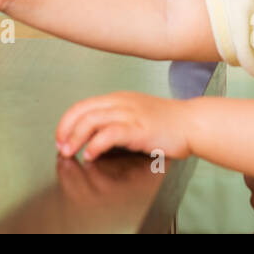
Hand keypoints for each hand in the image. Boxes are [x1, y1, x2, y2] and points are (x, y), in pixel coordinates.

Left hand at [55, 91, 192, 160]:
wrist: (193, 123)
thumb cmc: (168, 123)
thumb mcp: (137, 114)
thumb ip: (116, 121)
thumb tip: (93, 136)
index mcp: (119, 99)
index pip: (83, 105)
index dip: (66, 121)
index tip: (60, 137)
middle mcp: (121, 103)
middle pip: (83, 111)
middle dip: (66, 130)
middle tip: (61, 147)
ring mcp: (130, 114)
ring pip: (92, 120)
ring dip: (76, 137)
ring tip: (70, 152)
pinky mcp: (139, 129)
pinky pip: (110, 134)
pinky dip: (96, 144)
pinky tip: (91, 154)